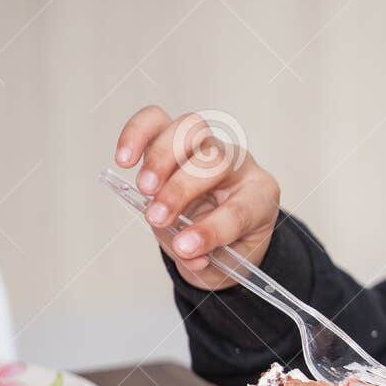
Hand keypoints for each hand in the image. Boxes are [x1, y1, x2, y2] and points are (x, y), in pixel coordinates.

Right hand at [113, 105, 281, 290]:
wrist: (224, 230)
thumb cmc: (227, 245)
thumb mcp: (224, 264)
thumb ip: (204, 259)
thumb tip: (185, 249)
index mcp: (261, 197)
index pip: (241, 208)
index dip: (212, 229)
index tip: (186, 247)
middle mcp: (239, 165)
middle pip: (214, 161)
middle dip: (181, 190)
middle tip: (157, 217)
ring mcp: (208, 145)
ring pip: (190, 129)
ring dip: (161, 159)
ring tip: (143, 190)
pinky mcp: (177, 138)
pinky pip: (157, 120)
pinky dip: (137, 134)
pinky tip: (124, 159)